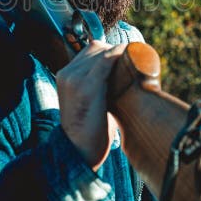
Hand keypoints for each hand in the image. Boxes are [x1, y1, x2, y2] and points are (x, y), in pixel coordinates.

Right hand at [56, 40, 125, 170]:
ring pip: (103, 52)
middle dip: (116, 52)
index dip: (110, 52)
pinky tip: (132, 59)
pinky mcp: (87, 86)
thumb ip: (100, 88)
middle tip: (135, 61)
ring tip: (136, 62)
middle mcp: (68, 73)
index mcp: (65, 76)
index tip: (127, 58)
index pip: (90, 51)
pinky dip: (120, 56)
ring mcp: (75, 78)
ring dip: (121, 54)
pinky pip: (107, 60)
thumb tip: (125, 79)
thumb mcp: (89, 103)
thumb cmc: (90, 132)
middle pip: (97, 48)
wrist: (79, 153)